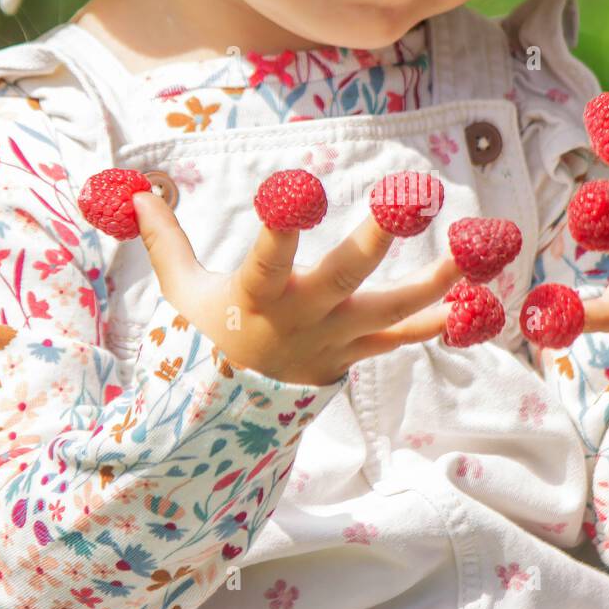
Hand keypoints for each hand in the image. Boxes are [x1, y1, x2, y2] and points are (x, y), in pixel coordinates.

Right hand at [132, 191, 462, 386]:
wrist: (233, 417)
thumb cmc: (207, 339)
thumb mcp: (181, 292)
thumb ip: (164, 239)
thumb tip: (133, 192)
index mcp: (256, 296)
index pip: (266, 257)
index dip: (280, 227)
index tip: (298, 190)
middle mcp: (302, 316)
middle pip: (343, 277)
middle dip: (376, 240)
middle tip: (408, 201)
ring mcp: (336, 338)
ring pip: (390, 311)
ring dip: (433, 281)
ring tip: (471, 252)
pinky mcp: (356, 352)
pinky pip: (403, 339)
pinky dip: (439, 321)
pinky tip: (476, 299)